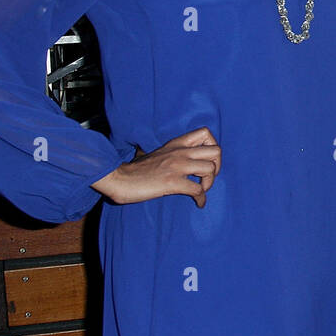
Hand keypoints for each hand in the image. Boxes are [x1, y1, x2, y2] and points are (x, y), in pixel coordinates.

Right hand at [92, 127, 220, 207]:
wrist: (119, 178)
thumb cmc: (136, 170)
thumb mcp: (156, 153)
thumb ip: (170, 152)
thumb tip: (179, 158)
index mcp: (176, 144)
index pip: (205, 132)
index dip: (212, 146)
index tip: (206, 160)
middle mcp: (180, 152)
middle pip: (216, 151)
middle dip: (217, 166)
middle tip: (206, 177)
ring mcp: (177, 166)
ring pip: (210, 170)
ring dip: (209, 183)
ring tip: (201, 190)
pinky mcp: (172, 182)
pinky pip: (198, 190)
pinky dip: (201, 199)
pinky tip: (198, 203)